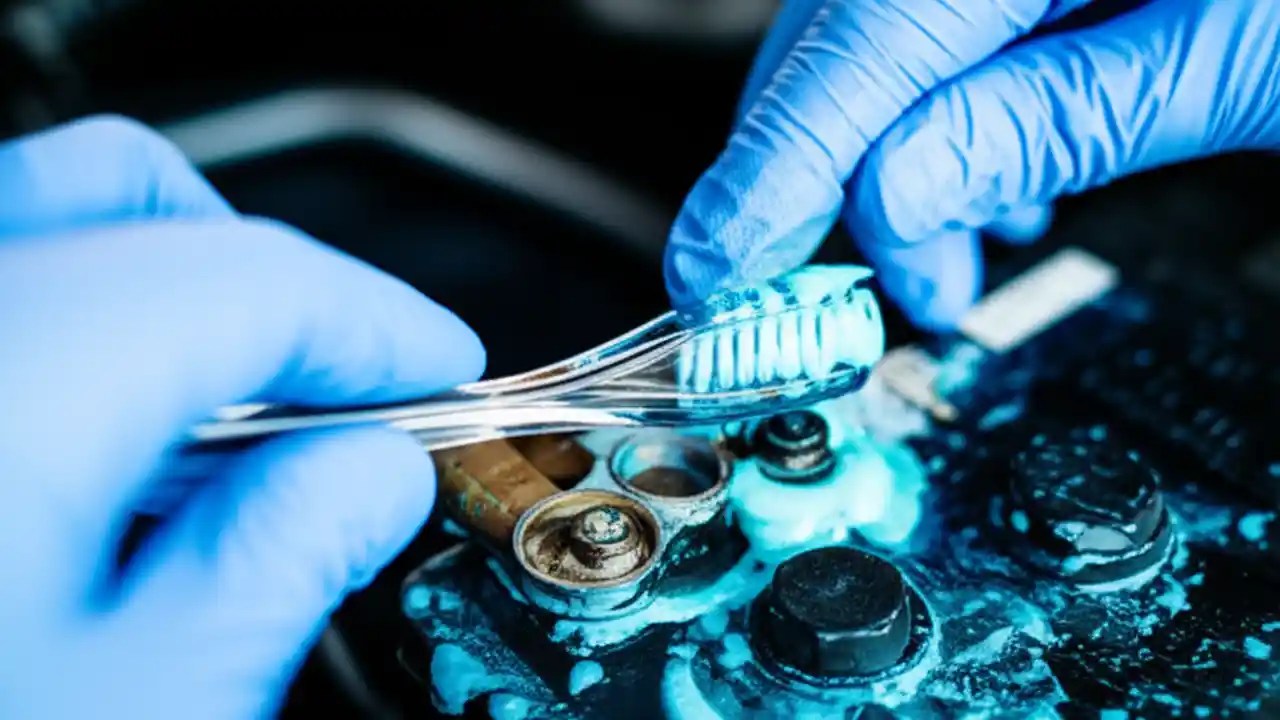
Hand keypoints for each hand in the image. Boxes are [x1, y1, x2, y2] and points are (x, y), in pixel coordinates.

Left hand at [0, 117, 484, 718]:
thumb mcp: (142, 705)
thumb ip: (281, 564)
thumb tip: (372, 474)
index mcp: (8, 377)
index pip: (249, 278)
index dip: (382, 323)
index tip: (447, 372)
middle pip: (131, 197)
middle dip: (271, 276)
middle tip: (350, 381)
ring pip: (50, 231)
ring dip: (173, 304)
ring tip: (243, 435)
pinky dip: (79, 338)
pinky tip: (107, 461)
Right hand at [664, 0, 1279, 328]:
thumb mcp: (1262, 50)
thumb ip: (1067, 113)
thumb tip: (900, 195)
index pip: (870, 31)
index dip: (779, 164)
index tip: (718, 270)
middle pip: (852, 23)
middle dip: (817, 175)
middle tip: (794, 296)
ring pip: (890, 31)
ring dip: (889, 161)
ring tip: (939, 266)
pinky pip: (954, 23)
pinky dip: (950, 117)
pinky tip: (988, 183)